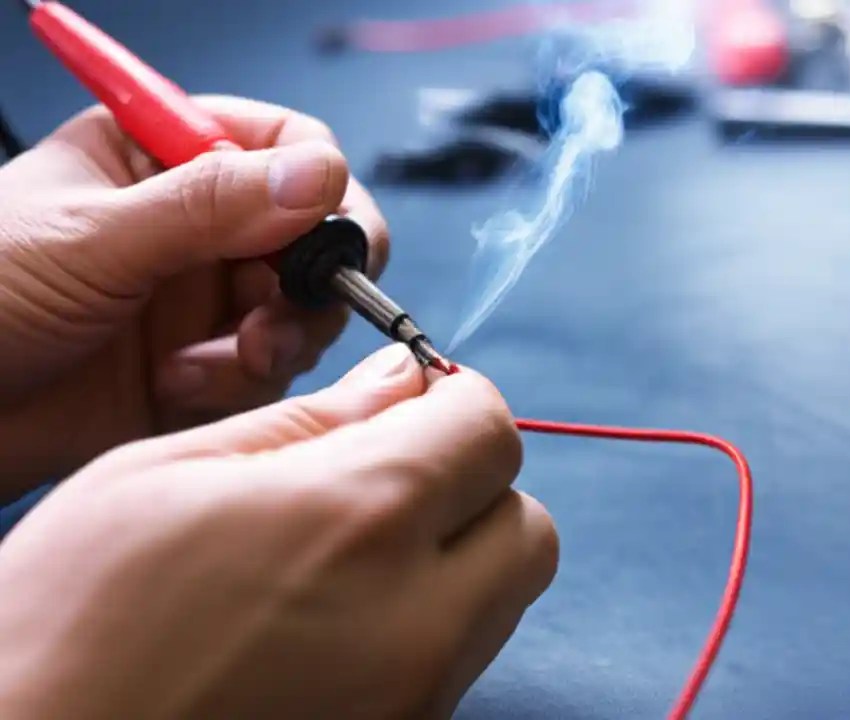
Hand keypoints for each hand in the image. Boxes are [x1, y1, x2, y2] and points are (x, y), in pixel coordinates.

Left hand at [0, 96, 388, 495]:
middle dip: (310, 276)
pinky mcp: (210, 362)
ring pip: (305, 305)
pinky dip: (239, 381)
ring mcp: (206, 296)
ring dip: (278, 337)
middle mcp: (196, 223)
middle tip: (288, 308)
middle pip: (314, 230)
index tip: (322, 229)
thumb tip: (319, 176)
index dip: (319, 182)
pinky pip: (273, 366)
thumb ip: (208, 206)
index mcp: (159, 158)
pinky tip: (177, 387)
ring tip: (222, 359)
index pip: (280, 142)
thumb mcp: (92, 242)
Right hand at [0, 345, 557, 719]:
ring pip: (502, 598)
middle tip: (389, 479)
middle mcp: (417, 617)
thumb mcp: (163, 477)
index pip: (490, 429)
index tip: (417, 404)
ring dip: (458, 556)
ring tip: (350, 557)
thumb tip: (401, 379)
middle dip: (474, 485)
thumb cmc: (65, 625)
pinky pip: (458, 662)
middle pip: (526, 522)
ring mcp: (417, 696)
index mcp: (359, 519)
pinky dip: (428, 624)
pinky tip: (338, 621)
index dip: (456, 400)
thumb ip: (309, 420)